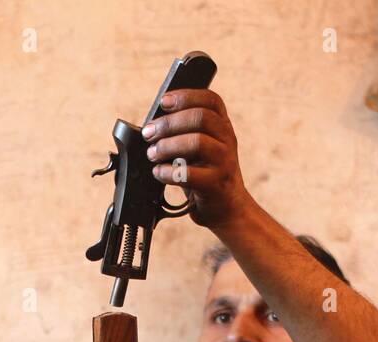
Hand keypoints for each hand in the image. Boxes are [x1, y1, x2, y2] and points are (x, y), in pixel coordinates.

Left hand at [142, 89, 250, 230]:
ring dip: (168, 145)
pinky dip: (168, 172)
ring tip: (152, 153)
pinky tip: (159, 172)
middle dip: (169, 123)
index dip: (186, 96)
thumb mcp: (201, 149)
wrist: (228, 209)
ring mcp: (225, 162)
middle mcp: (227, 140)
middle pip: (200, 117)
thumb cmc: (206, 176)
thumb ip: (185, 133)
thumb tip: (152, 124)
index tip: (163, 102)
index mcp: (223, 127)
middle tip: (149, 133)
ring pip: (197, 142)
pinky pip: (189, 174)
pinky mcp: (216, 185)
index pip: (210, 100)